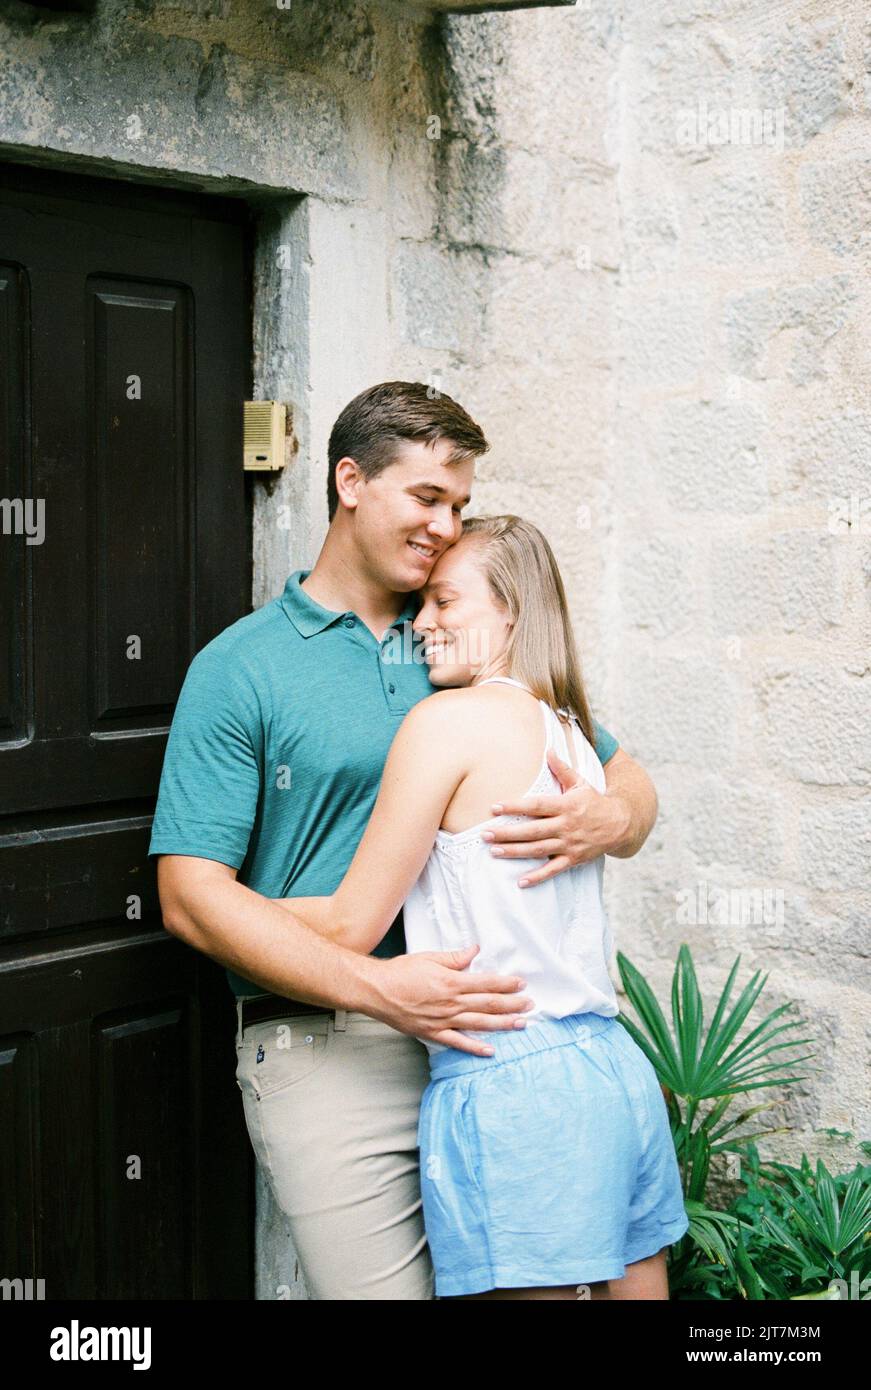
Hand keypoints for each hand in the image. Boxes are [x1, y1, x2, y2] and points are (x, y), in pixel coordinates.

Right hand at [364, 945, 534, 1056]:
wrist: (376, 990)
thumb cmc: (401, 972)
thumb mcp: (429, 958)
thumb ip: (454, 958)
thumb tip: (475, 951)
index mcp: (451, 982)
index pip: (486, 983)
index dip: (506, 984)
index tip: (521, 984)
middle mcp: (451, 1003)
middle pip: (488, 1004)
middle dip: (512, 1004)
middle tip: (530, 1005)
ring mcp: (443, 1020)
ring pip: (479, 1024)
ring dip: (502, 1025)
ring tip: (521, 1024)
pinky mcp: (433, 1033)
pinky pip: (458, 1042)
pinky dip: (475, 1048)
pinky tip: (490, 1050)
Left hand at [483, 747, 631, 887]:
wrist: (622, 824)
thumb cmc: (595, 801)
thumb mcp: (581, 782)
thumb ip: (562, 769)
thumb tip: (548, 749)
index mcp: (566, 806)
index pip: (536, 806)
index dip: (515, 807)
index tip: (494, 807)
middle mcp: (566, 826)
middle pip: (532, 830)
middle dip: (507, 833)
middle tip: (485, 834)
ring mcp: (569, 844)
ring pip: (538, 850)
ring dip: (515, 852)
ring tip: (494, 851)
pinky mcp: (574, 859)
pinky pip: (553, 870)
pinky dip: (538, 877)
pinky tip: (520, 882)